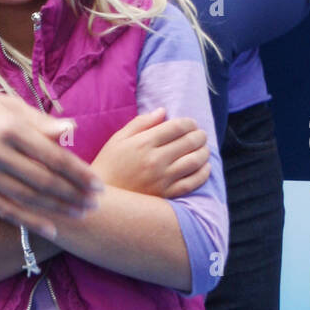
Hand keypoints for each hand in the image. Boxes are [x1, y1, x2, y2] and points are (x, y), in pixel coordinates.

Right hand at [0, 84, 97, 238]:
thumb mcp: (12, 106)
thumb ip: (42, 122)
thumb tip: (72, 131)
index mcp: (9, 128)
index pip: (52, 156)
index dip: (78, 173)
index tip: (98, 185)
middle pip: (42, 180)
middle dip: (73, 194)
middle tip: (95, 205)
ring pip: (26, 197)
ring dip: (57, 209)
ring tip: (80, 215)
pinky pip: (4, 208)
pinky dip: (29, 220)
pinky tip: (51, 228)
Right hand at [92, 108, 209, 198]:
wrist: (104, 198)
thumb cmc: (109, 164)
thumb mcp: (119, 138)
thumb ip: (141, 123)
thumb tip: (162, 111)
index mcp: (143, 143)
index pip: (176, 127)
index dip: (189, 123)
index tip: (192, 124)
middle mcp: (155, 160)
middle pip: (189, 142)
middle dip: (200, 135)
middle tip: (201, 135)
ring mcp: (162, 179)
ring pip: (194, 161)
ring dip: (204, 152)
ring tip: (204, 149)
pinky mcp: (166, 194)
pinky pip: (192, 183)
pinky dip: (203, 173)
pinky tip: (205, 167)